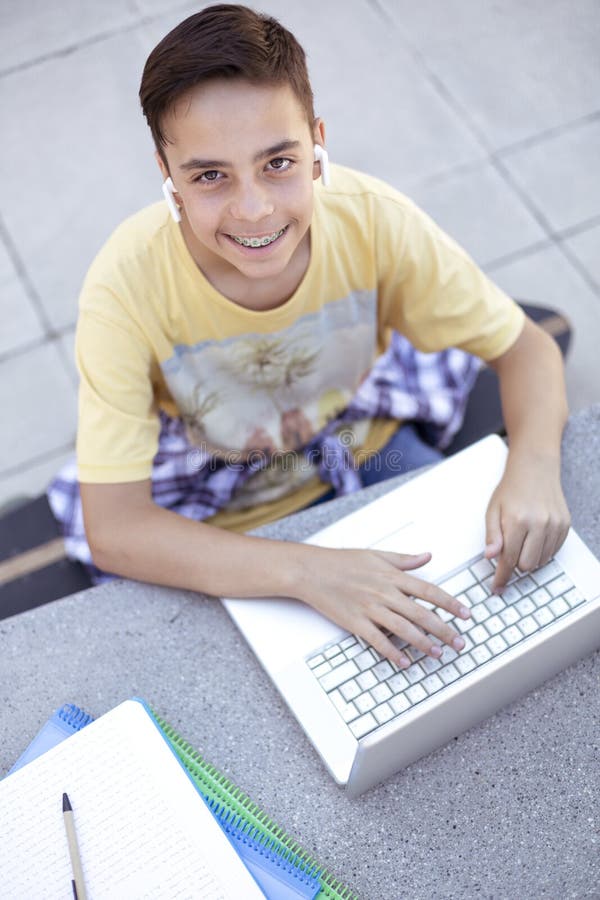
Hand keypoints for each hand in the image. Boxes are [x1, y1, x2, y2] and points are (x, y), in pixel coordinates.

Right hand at [295, 547, 470, 666]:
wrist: (312, 571)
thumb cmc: (342, 561)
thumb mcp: (376, 554)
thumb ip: (404, 559)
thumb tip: (426, 556)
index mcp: (392, 576)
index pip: (429, 591)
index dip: (450, 603)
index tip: (466, 614)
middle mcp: (384, 593)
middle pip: (421, 614)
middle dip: (444, 630)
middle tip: (459, 642)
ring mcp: (370, 609)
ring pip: (404, 630)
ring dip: (424, 644)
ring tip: (439, 653)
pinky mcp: (356, 623)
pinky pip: (379, 641)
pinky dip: (393, 653)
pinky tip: (405, 662)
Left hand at [485, 452, 570, 591]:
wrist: (534, 469)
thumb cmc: (511, 490)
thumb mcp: (492, 510)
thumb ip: (491, 535)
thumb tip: (490, 556)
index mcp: (517, 520)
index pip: (508, 559)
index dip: (501, 577)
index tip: (497, 588)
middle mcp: (539, 524)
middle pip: (526, 565)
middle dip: (514, 563)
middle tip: (509, 550)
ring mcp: (555, 525)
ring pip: (541, 561)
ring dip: (529, 557)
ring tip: (522, 539)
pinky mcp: (565, 525)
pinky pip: (553, 551)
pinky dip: (542, 550)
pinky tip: (534, 536)